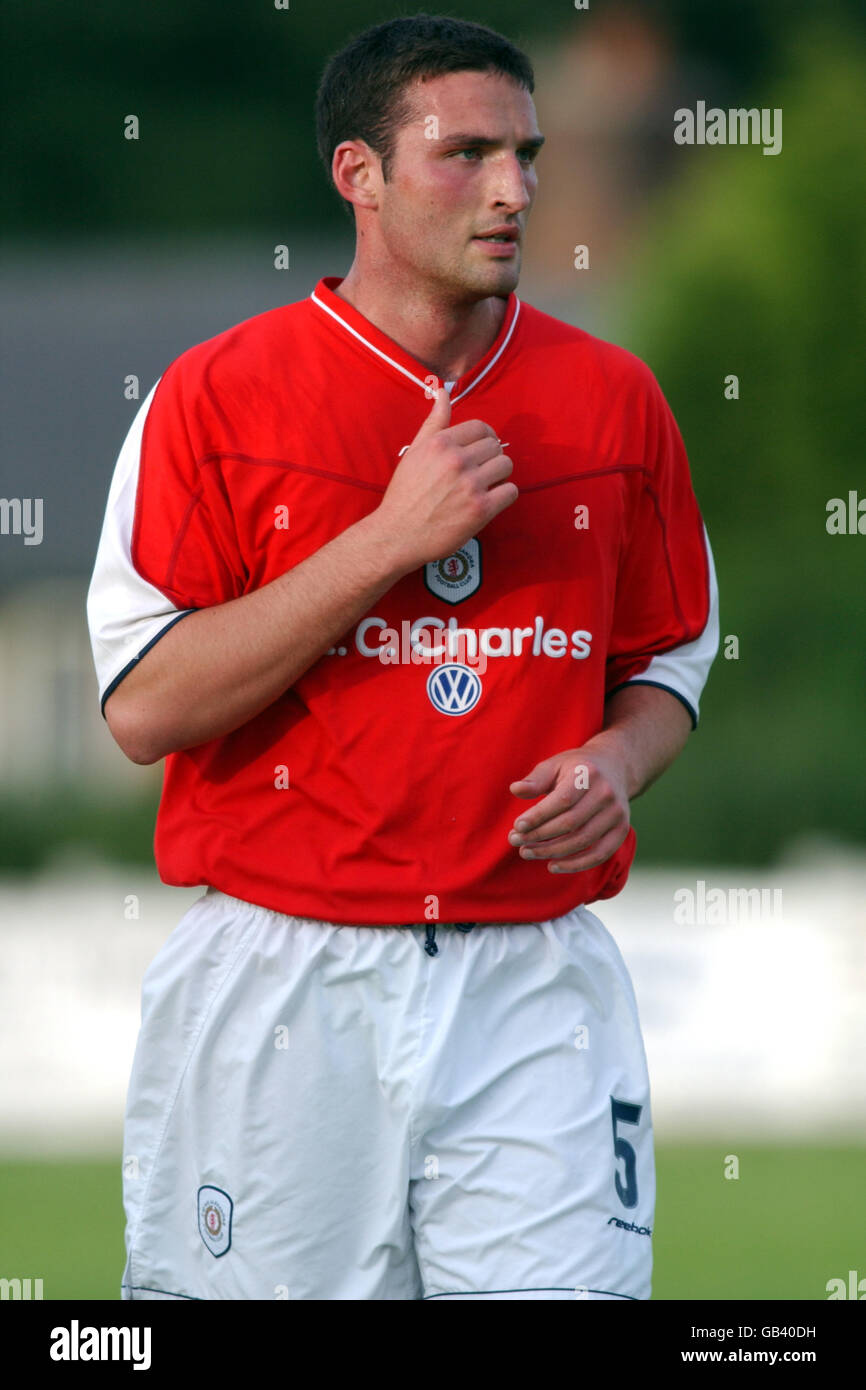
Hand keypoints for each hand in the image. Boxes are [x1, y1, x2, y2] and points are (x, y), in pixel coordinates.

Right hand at [371, 387, 517, 572]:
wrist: (397, 534)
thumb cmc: (405, 493)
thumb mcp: (414, 452)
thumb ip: (434, 422)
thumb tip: (443, 392)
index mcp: (441, 443)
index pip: (481, 428)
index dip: (485, 438)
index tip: (481, 450)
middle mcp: (457, 460)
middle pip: (496, 446)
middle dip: (490, 458)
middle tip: (480, 472)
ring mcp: (470, 485)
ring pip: (506, 466)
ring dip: (500, 476)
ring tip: (485, 485)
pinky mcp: (481, 509)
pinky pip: (511, 492)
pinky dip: (504, 495)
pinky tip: (490, 500)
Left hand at [507, 748, 630, 872]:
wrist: (614, 767)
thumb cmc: (576, 768)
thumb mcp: (555, 765)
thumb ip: (536, 779)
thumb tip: (515, 789)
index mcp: (588, 774)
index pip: (561, 800)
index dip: (538, 816)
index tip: (517, 826)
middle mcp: (606, 794)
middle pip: (570, 823)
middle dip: (539, 836)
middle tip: (515, 841)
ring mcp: (617, 813)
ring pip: (582, 841)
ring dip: (552, 851)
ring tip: (527, 852)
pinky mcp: (621, 830)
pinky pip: (600, 854)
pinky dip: (576, 865)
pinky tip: (552, 866)